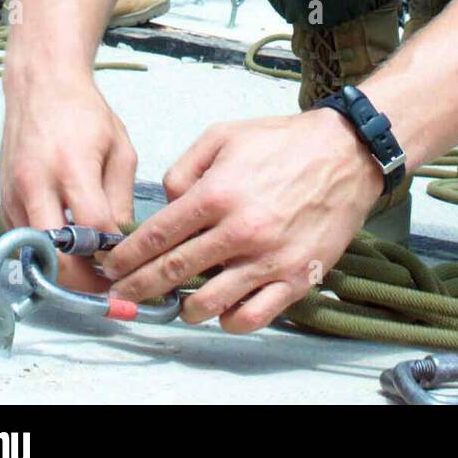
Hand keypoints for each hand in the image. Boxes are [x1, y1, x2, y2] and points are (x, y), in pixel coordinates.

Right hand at [0, 74, 136, 291]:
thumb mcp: (119, 149)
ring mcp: (13, 196)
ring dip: (63, 273)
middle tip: (109, 291)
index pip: (92, 229)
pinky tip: (69, 255)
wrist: (40, 86)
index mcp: (70, 167)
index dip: (113, 255)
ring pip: (35, 256)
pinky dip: (45, 255)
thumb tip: (122, 244)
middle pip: (55, 255)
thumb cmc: (86, 114)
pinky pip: (24, 243)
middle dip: (83, 282)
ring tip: (92, 278)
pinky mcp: (3, 202)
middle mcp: (35, 185)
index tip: (130, 265)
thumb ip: (120, 198)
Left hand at [101, 110, 383, 331]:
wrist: (345, 152)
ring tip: (179, 302)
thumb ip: (185, 169)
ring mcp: (268, 259)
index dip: (128, 258)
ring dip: (184, 308)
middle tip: (121, 297)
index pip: (157, 236)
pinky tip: (221, 310)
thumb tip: (166, 203)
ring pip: (208, 304)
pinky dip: (228, 321)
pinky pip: (252, 317)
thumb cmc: (284, 142)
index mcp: (217, 193)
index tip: (112, 268)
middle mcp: (238, 230)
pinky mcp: (296, 278)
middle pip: (173, 273)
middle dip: (138, 288)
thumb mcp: (224, 136)